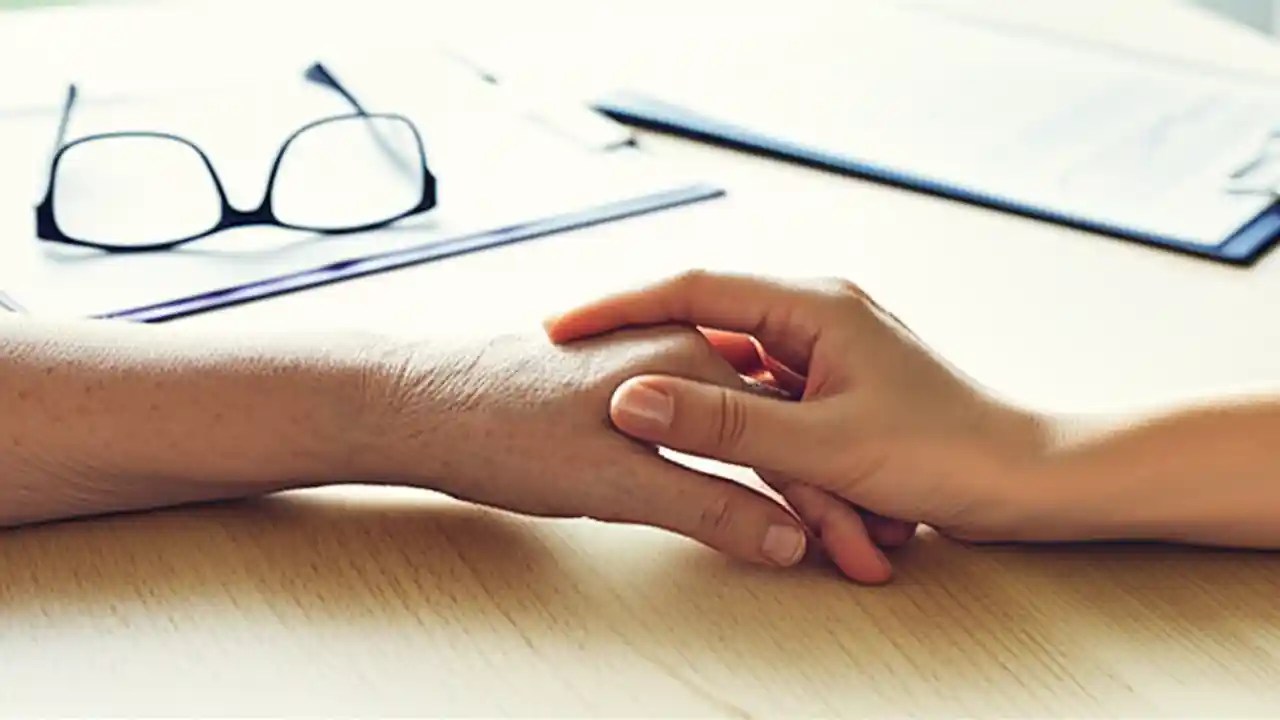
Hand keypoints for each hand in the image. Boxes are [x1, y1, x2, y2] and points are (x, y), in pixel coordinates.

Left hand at [361, 327, 812, 569]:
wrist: (416, 402)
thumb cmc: (505, 435)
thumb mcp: (616, 485)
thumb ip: (707, 507)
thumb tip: (785, 537)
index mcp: (687, 361)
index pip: (783, 438)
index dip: (822, 500)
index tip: (851, 548)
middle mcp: (673, 346)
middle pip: (766, 426)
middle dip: (807, 487)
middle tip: (844, 546)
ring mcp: (644, 356)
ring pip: (734, 419)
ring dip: (769, 469)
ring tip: (799, 515)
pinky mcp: (615, 375)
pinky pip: (696, 413)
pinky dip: (725, 450)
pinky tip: (727, 467)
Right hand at [544, 272, 1053, 556]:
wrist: (1026, 481)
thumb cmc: (943, 453)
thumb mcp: (823, 445)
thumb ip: (724, 423)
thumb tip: (632, 397)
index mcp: (813, 305)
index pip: (691, 288)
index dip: (619, 306)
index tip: (560, 325)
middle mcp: (818, 315)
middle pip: (707, 323)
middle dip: (648, 354)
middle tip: (580, 369)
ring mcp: (828, 351)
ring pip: (736, 370)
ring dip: (700, 407)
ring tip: (630, 418)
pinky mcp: (838, 389)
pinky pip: (767, 399)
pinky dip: (741, 431)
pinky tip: (712, 455)